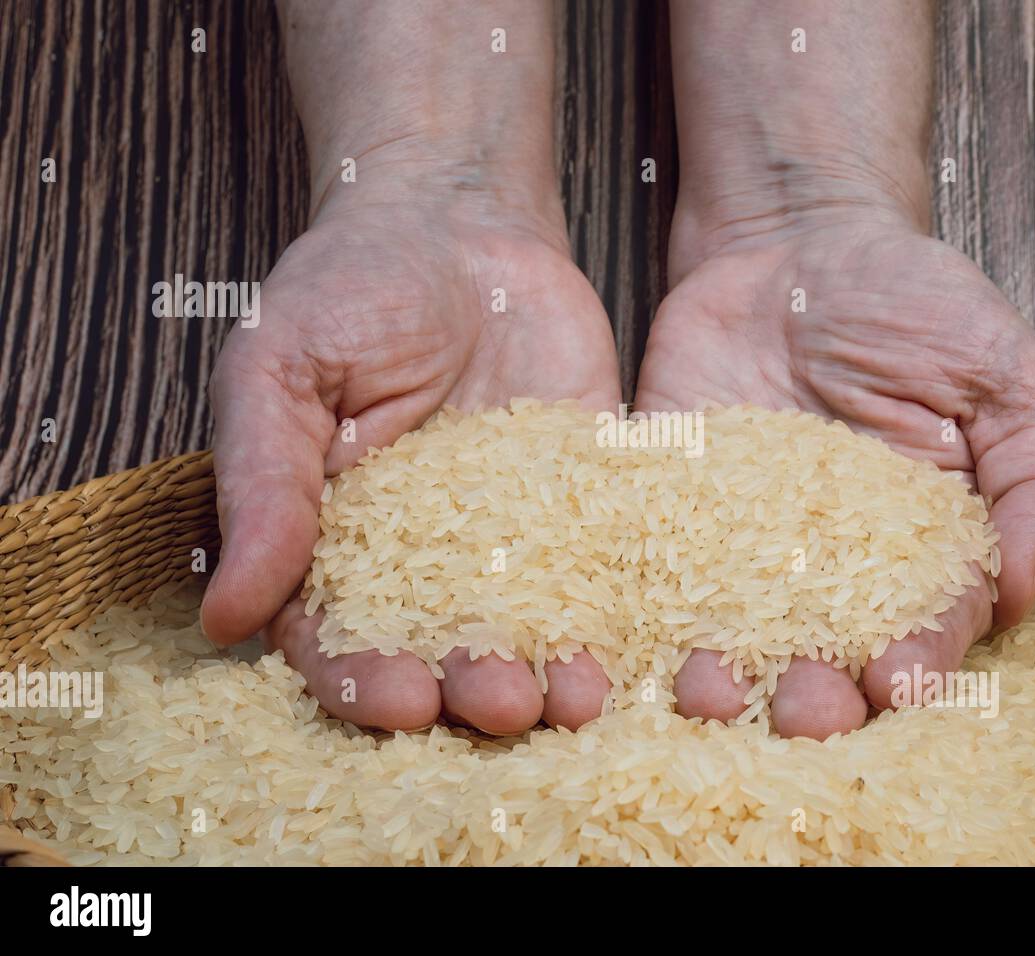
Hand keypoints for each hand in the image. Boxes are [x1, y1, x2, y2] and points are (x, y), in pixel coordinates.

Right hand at [201, 1, 618, 733]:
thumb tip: (224, 617)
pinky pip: (607, 567)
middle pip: (444, 650)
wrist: (464, 223)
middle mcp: (427, 558)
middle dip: (470, 689)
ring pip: (531, 627)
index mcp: (337, 542)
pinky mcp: (589, 502)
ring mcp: (515, 535)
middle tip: (502, 706)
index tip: (396, 700)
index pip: (340, 637)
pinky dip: (623, 610)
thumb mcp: (282, 369)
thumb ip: (263, 486)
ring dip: (553, 671)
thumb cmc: (351, 287)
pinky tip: (642, 642)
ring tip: (578, 697)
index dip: (362, 678)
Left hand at [637, 215, 1034, 738]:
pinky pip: (644, 564)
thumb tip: (1022, 591)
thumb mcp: (1004, 375)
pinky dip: (633, 606)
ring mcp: (737, 540)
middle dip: (815, 692)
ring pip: (727, 630)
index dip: (918, 658)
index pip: (924, 623)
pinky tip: (623, 642)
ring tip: (709, 694)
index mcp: (919, 548)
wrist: (794, 237)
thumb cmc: (915, 303)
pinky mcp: (663, 506)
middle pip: (821, 651)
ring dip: (719, 673)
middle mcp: (827, 565)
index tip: (900, 682)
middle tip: (801, 713)